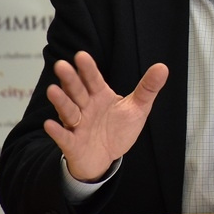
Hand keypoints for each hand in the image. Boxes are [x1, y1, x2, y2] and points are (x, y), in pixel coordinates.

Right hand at [43, 51, 168, 181]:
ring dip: (60, 101)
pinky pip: (64, 137)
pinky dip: (57, 132)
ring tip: (53, 90)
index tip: (81, 55)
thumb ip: (148, 88)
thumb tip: (163, 67)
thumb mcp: (137, 108)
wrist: (106, 157)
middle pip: (77, 91)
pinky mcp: (72, 144)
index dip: (87, 69)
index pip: (93, 79)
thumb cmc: (118, 129)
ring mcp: (77, 125)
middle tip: (61, 65)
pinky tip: (49, 125)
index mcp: (99, 95)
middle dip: (70, 79)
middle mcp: (85, 107)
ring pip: (68, 111)